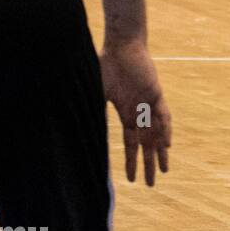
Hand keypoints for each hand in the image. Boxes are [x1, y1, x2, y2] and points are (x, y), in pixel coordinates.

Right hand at [100, 38, 170, 185]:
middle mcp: (140, 112)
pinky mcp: (156, 94)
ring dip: (160, 152)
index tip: (129, 179)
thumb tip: (63, 122)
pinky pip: (163, 115)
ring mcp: (149, 104)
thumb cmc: (106, 65)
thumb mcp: (95, 92)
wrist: (121, 46)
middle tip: (152, 184)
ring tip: (164, 171)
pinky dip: (165, 130)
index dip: (129, 161)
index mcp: (126, 113)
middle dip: (148, 164)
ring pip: (157, 134)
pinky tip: (166, 144)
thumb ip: (89, 108)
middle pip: (146, 144)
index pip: (130, 143)